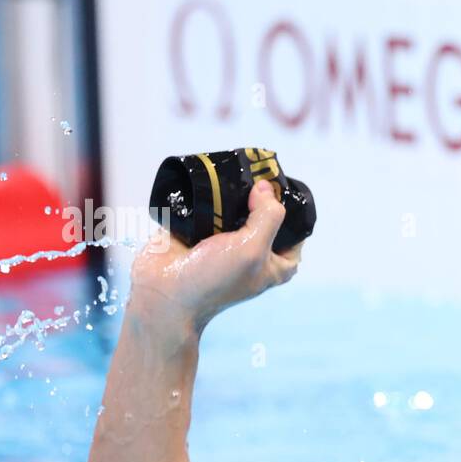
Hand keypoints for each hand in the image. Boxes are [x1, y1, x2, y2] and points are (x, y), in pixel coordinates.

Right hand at [128, 179, 303, 334]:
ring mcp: (225, 241)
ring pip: (236, 209)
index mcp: (274, 264)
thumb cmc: (215, 278)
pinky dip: (210, 195)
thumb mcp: (253, 249)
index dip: (295, 212)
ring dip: (234, 192)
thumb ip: (268, 216)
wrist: (164, 293)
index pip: (296, 235)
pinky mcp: (199, 232)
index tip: (284, 189)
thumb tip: (265, 188)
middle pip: (265, 216)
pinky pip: (209, 207)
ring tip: (235, 169)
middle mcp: (253, 252)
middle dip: (261, 196)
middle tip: (257, 170)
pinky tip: (212, 176)